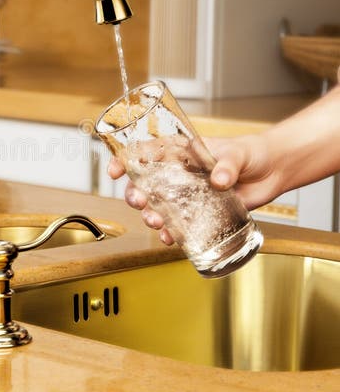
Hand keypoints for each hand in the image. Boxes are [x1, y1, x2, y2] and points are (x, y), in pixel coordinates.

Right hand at [108, 133, 283, 245]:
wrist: (274, 172)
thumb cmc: (253, 153)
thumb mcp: (239, 152)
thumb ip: (228, 164)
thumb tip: (220, 179)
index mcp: (182, 152)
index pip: (146, 152)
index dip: (126, 160)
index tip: (116, 170)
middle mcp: (179, 174)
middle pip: (145, 184)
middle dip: (135, 194)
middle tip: (140, 202)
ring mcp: (188, 195)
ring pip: (158, 207)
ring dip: (151, 216)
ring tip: (156, 223)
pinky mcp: (201, 213)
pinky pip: (179, 225)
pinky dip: (172, 234)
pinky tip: (171, 239)